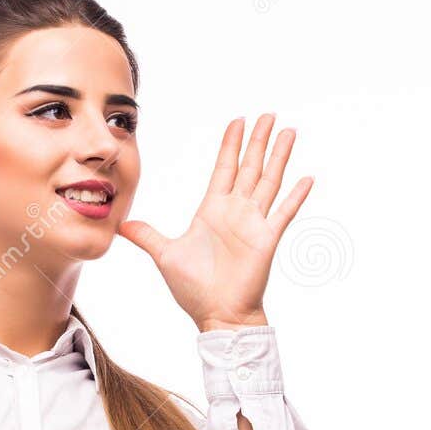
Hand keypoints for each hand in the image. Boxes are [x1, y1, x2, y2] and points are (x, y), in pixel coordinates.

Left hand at [116, 113, 313, 331]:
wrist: (217, 315)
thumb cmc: (194, 290)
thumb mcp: (165, 256)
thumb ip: (147, 236)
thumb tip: (122, 224)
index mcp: (213, 211)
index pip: (223, 168)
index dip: (230, 145)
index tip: (238, 121)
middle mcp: (236, 212)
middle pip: (249, 167)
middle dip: (258, 140)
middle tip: (268, 114)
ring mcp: (253, 224)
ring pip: (268, 181)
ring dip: (279, 157)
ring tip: (289, 132)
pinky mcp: (266, 240)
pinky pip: (283, 213)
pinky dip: (296, 196)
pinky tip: (308, 177)